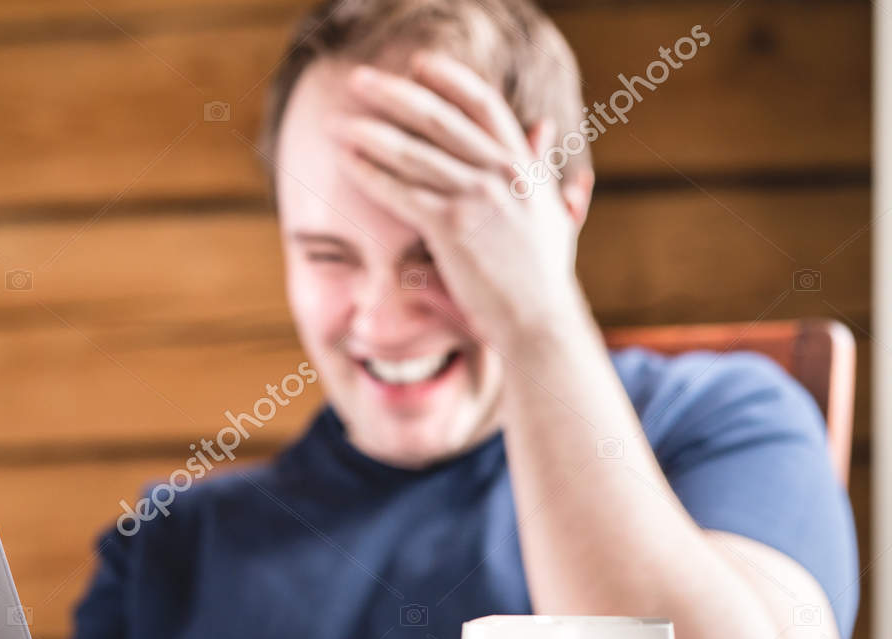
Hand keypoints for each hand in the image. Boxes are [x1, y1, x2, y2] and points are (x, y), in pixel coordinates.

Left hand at [330, 52, 589, 348]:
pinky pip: (401, 193)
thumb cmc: (542, 276)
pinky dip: (371, 174)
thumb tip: (544, 128)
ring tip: (338, 121)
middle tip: (359, 81)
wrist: (539, 320)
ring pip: (413, 153)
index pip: (483, 105)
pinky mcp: (452, 228)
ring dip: (370, 133)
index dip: (449, 80)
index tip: (419, 65)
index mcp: (524, 166)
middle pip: (439, 119)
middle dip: (394, 95)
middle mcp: (501, 173)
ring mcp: (477, 198)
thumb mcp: (553, 211)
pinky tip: (346, 162)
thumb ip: (542, 168)